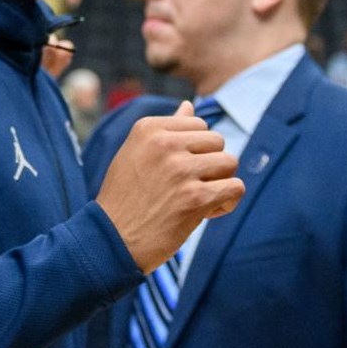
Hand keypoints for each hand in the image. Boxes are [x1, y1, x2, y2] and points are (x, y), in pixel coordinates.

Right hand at [97, 100, 243, 271]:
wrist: (111, 242)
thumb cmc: (125, 199)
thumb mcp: (136, 155)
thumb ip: (166, 130)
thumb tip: (190, 106)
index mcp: (148, 128)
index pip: (198, 125)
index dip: (195, 150)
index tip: (177, 172)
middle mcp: (164, 144)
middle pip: (217, 141)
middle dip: (210, 165)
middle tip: (189, 188)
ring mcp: (180, 170)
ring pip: (229, 163)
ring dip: (220, 183)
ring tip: (198, 200)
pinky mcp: (195, 198)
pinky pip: (235, 188)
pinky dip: (227, 202)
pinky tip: (208, 212)